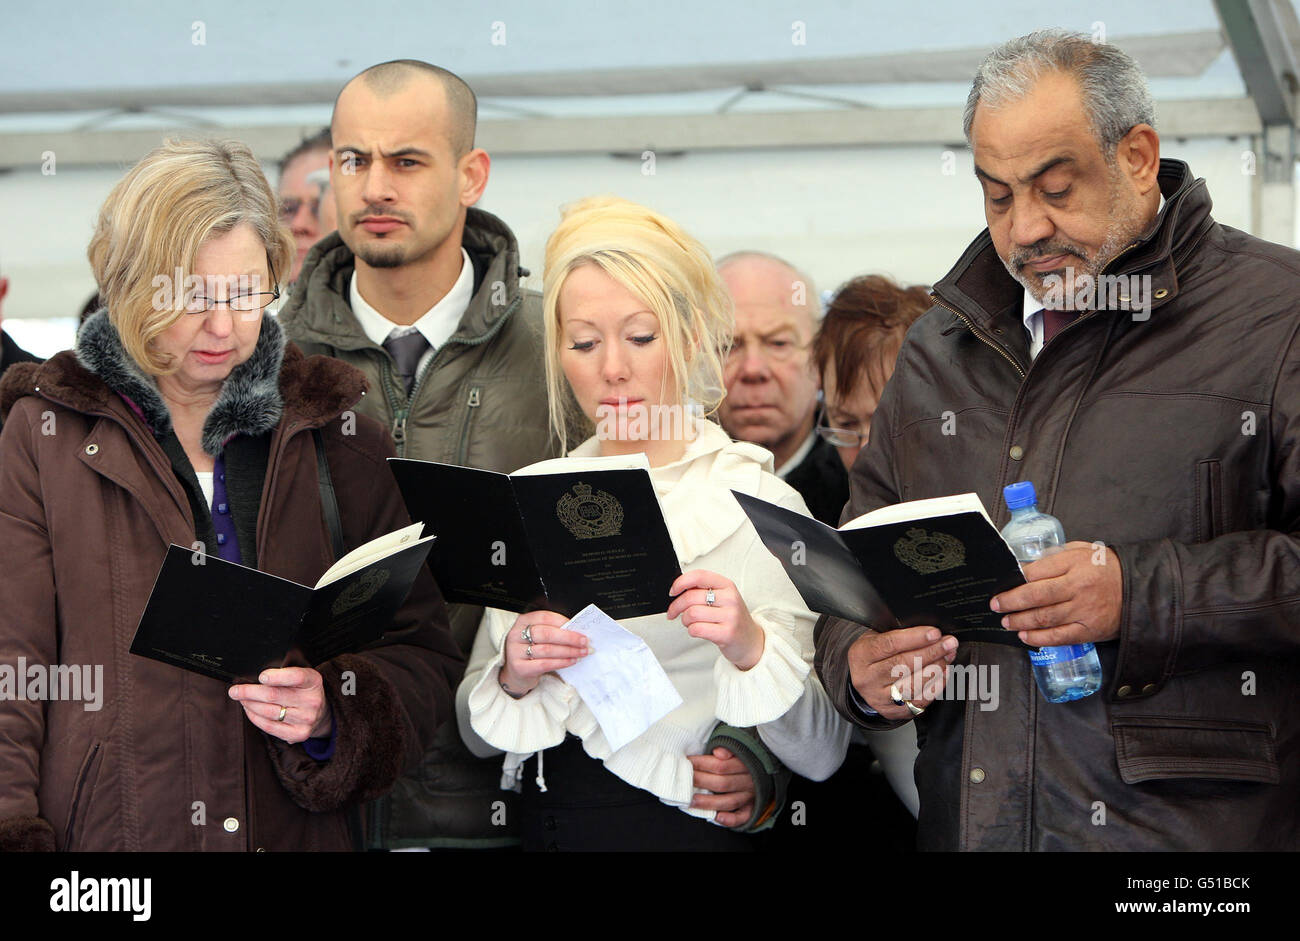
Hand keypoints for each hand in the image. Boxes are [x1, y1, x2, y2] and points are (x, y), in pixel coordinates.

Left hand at [228, 667, 331, 744]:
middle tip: (235, 690)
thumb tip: (255, 678)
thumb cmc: (302, 690)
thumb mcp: (301, 676)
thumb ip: (284, 674)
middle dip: (249, 692)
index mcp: (313, 681)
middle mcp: (312, 701)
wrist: (320, 713)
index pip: (296, 677)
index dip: (277, 677)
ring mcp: (306, 719)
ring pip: (268, 712)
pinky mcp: (298, 734)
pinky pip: (269, 727)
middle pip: (274, 696)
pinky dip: (255, 718)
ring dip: (249, 705)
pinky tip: (249, 710)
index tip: (260, 676)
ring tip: (241, 699)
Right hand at [498, 610, 588, 697]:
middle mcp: (516, 635)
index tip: (579, 628)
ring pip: (547, 650)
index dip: (563, 622)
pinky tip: (571, 661)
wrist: (516, 672)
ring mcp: (516, 652)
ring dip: (568, 651)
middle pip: (546, 633)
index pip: (544, 617)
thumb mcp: (538, 637)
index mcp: (522, 621)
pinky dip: (561, 662)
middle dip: (569, 638)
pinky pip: (544, 664)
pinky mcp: (519, 668)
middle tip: (584, 642)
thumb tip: (577, 630)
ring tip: (581, 652)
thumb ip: (553, 631)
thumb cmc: (531, 650)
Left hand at [667, 570, 764, 669]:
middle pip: (691, 597)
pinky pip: (696, 629)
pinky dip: (691, 630)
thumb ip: (703, 591)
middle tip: (673, 612)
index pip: (699, 576)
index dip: (680, 582)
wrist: (751, 641)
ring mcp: (730, 616)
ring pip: (691, 614)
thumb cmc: (732, 619)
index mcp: (727, 585)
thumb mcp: (723, 598)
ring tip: (690, 622)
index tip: (673, 591)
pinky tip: (697, 630)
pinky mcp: (727, 633)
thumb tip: (678, 589)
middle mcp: (730, 598)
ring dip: (684, 620)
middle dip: (676, 606)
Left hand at [689, 747, 755, 826]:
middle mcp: (749, 781)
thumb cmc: (745, 757)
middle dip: (701, 781)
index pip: (720, 765)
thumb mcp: (739, 747)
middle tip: (685, 780)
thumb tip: (718, 752)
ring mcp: (750, 796)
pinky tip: (717, 817)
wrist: (766, 767)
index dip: (702, 763)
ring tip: (692, 801)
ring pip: (729, 801)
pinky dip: (730, 819)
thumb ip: (728, 748)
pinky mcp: (752, 808)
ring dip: (709, 802)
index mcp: (745, 764)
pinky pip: (742, 817)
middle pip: (722, 783)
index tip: (687, 762)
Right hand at [847, 625, 957, 718]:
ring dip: (936, 669)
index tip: (935, 633)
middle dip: (931, 652)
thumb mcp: (875, 638)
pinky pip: (919, 700)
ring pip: (912, 685)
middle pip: (903, 665)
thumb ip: (897, 634)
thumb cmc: (874, 655)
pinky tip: (943, 673)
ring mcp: (879, 697)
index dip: (915, 638)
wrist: (865, 681)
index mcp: (860, 655)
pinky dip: (935, 686)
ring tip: (947, 657)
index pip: (889, 644)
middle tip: (949, 643)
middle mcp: (867, 679)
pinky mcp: (893, 711)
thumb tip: (929, 633)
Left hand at [990, 541, 1121, 645]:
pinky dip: (1039, 638)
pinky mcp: (1090, 630)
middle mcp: (1077, 587)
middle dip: (1010, 602)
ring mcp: (1084, 610)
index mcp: (1074, 564)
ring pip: (1044, 618)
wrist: (1139, 588)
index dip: (1014, 581)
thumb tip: (1024, 568)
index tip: (1001, 585)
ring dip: (1020, 621)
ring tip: (1007, 622)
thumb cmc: (1105, 567)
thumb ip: (1054, 557)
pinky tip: (1025, 636)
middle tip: (996, 605)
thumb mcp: (1081, 551)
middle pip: (1035, 596)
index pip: (1035, 572)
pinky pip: (1060, 637)